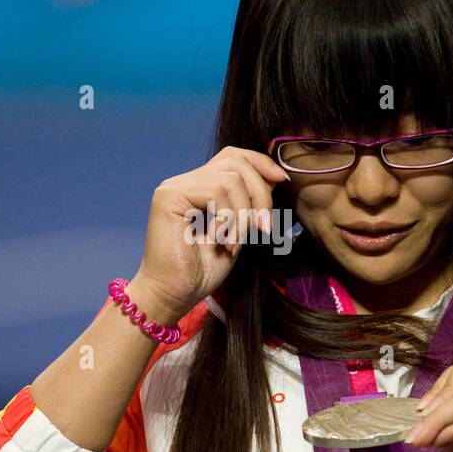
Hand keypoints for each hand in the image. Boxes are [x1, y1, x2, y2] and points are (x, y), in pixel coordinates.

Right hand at [134, 146, 289, 317]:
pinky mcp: (169, 196)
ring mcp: (175, 186)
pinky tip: (221, 241)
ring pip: (230, 178)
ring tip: (234, 243)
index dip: (262, 163)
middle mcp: (186, 181)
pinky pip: (216, 191)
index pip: (235, 156)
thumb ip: (250, 203)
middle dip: (260, 193)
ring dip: (243, 214)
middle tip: (265, 228)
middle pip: (237, 162)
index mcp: (201, 186)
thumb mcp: (239, 231)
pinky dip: (228, 218)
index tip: (283, 182)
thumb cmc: (204, 270)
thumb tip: (275, 175)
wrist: (174, 295)